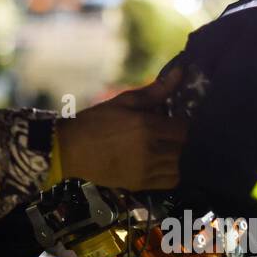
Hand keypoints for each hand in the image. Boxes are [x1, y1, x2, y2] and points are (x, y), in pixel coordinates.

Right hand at [54, 68, 188, 191]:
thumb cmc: (96, 121)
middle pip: (185, 148)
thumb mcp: (125, 101)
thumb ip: (156, 90)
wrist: (71, 149)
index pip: (184, 128)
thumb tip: (182, 71)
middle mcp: (151, 150)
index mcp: (147, 126)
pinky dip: (174, 172)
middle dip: (184, 140)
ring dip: (181, 157)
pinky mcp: (141, 184)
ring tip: (172, 148)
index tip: (178, 120)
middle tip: (176, 134)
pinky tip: (167, 163)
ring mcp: (146, 170)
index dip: (185, 123)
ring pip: (180, 166)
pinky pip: (170, 181)